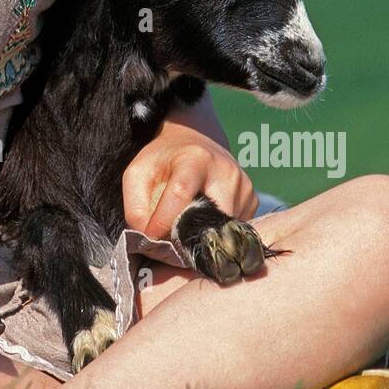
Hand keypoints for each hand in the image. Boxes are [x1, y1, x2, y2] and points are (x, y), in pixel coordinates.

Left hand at [122, 124, 257, 239]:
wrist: (194, 143)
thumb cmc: (163, 161)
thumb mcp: (138, 174)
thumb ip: (135, 207)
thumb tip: (149, 240)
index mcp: (195, 159)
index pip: (181, 195)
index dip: (163, 221)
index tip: (150, 238)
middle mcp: (226, 170)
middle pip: (209, 219)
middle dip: (188, 237)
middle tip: (171, 245)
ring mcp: (244, 185)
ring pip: (223, 230)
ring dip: (203, 238)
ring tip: (186, 231)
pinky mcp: (252, 199)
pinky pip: (235, 229)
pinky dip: (217, 232)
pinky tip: (204, 222)